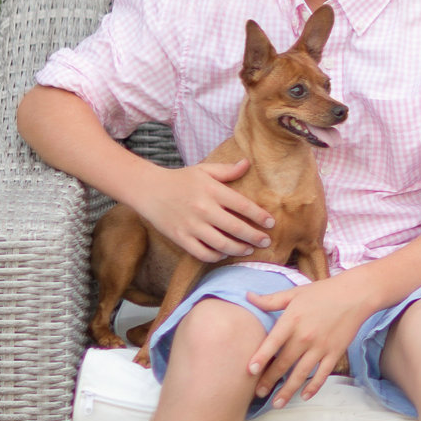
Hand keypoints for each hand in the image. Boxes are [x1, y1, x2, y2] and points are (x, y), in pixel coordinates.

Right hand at [134, 157, 274, 262]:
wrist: (148, 190)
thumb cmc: (180, 179)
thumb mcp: (204, 170)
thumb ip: (227, 170)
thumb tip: (247, 163)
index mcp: (212, 191)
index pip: (242, 205)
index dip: (259, 216)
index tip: (271, 223)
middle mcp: (203, 209)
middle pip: (235, 228)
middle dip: (255, 237)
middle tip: (265, 241)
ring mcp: (191, 226)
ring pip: (221, 244)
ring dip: (239, 249)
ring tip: (249, 249)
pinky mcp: (180, 238)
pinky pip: (202, 253)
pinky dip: (216, 256)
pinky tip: (224, 253)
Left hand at [245, 275, 375, 406]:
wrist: (355, 294)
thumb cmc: (322, 292)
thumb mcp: (295, 293)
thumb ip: (270, 300)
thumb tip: (248, 296)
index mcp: (292, 320)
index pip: (273, 342)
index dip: (261, 357)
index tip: (249, 371)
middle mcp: (305, 336)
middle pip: (284, 363)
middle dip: (269, 380)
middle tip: (258, 393)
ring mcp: (321, 346)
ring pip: (301, 373)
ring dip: (288, 390)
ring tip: (277, 403)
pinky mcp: (335, 353)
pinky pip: (322, 374)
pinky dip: (313, 387)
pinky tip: (304, 396)